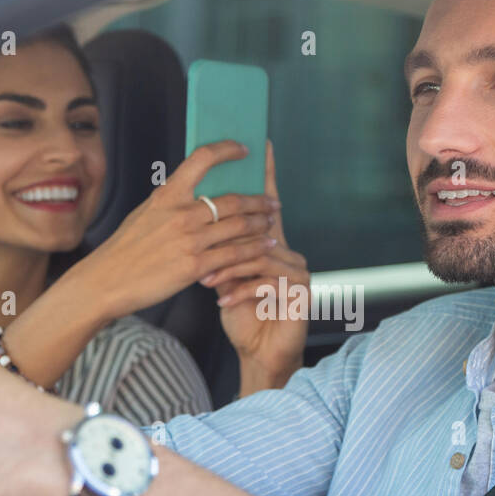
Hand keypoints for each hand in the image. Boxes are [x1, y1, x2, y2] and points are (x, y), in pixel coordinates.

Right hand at [79, 140, 281, 317]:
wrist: (107, 281)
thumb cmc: (126, 249)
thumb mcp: (145, 213)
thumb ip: (171, 202)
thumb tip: (194, 191)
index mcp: (168, 194)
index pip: (203, 159)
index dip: (228, 150)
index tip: (245, 149)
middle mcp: (181, 213)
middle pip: (233, 200)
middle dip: (258, 201)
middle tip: (272, 202)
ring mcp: (189, 239)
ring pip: (239, 226)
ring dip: (261, 224)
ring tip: (272, 223)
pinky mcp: (195, 265)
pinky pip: (235, 254)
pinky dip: (255, 249)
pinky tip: (266, 247)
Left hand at [201, 141, 308, 390]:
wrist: (260, 352)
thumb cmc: (241, 314)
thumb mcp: (223, 277)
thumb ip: (216, 248)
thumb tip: (193, 218)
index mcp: (269, 243)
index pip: (265, 203)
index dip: (265, 174)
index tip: (261, 143)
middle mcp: (288, 250)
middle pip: (258, 229)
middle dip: (225, 238)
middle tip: (196, 247)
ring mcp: (298, 269)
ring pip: (259, 256)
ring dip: (228, 269)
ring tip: (205, 282)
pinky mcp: (302, 291)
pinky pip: (267, 281)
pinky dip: (241, 291)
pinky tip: (223, 302)